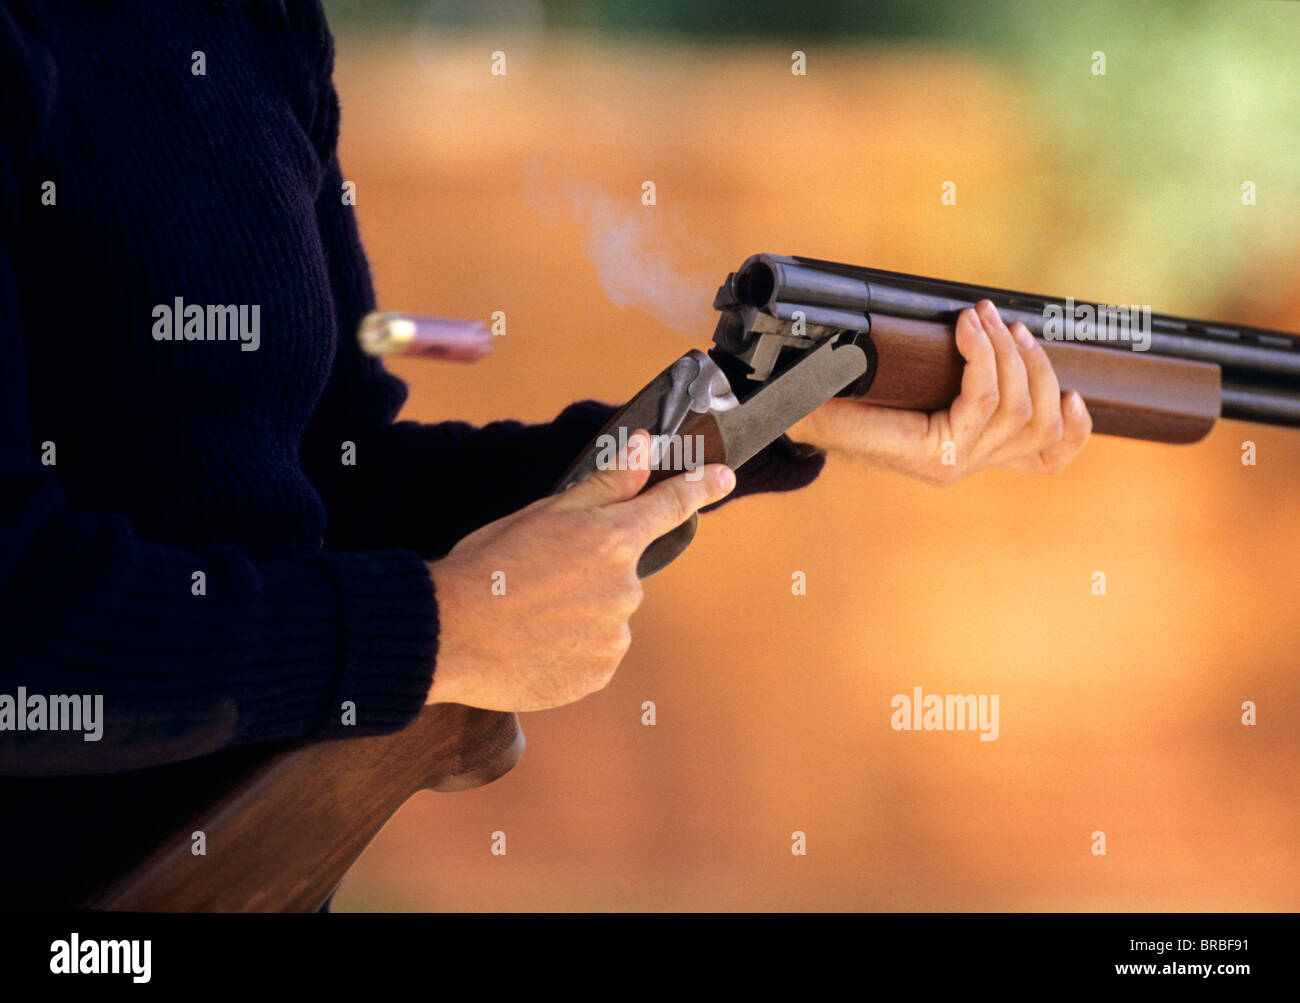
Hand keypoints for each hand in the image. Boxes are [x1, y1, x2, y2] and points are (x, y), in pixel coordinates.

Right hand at [425, 431, 735, 710]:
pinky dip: (571, 648)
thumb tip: (647, 447)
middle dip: (592, 571)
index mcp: (615, 539)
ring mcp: (615, 636)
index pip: (672, 504)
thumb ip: (606, 483)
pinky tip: (534, 643)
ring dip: (580, 613)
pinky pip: (595, 654)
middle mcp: (627, 589)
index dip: (701, 486)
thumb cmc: (489, 565)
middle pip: (625, 571)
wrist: (449, 635)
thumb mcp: (545, 512)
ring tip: (529, 614)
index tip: (723, 475)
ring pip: (608, 615)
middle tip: (539, 576)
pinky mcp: (598, 675)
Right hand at [786, 299, 1091, 484]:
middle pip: (1020, 410)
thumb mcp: (827, 392)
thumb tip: (835, 348)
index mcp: (929, 455)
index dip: (983, 354)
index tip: (966, 316)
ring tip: (1014, 329)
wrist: (817, 422)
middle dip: (1011, 353)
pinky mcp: (988, 452)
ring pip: (1039, 423)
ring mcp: (978, 462)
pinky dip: (1071, 431)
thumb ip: (841, 377)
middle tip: (988, 313)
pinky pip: (1046, 456)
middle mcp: (960, 465)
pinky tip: (1075, 398)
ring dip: (1035, 368)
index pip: (981, 403)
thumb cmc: (823, 402)